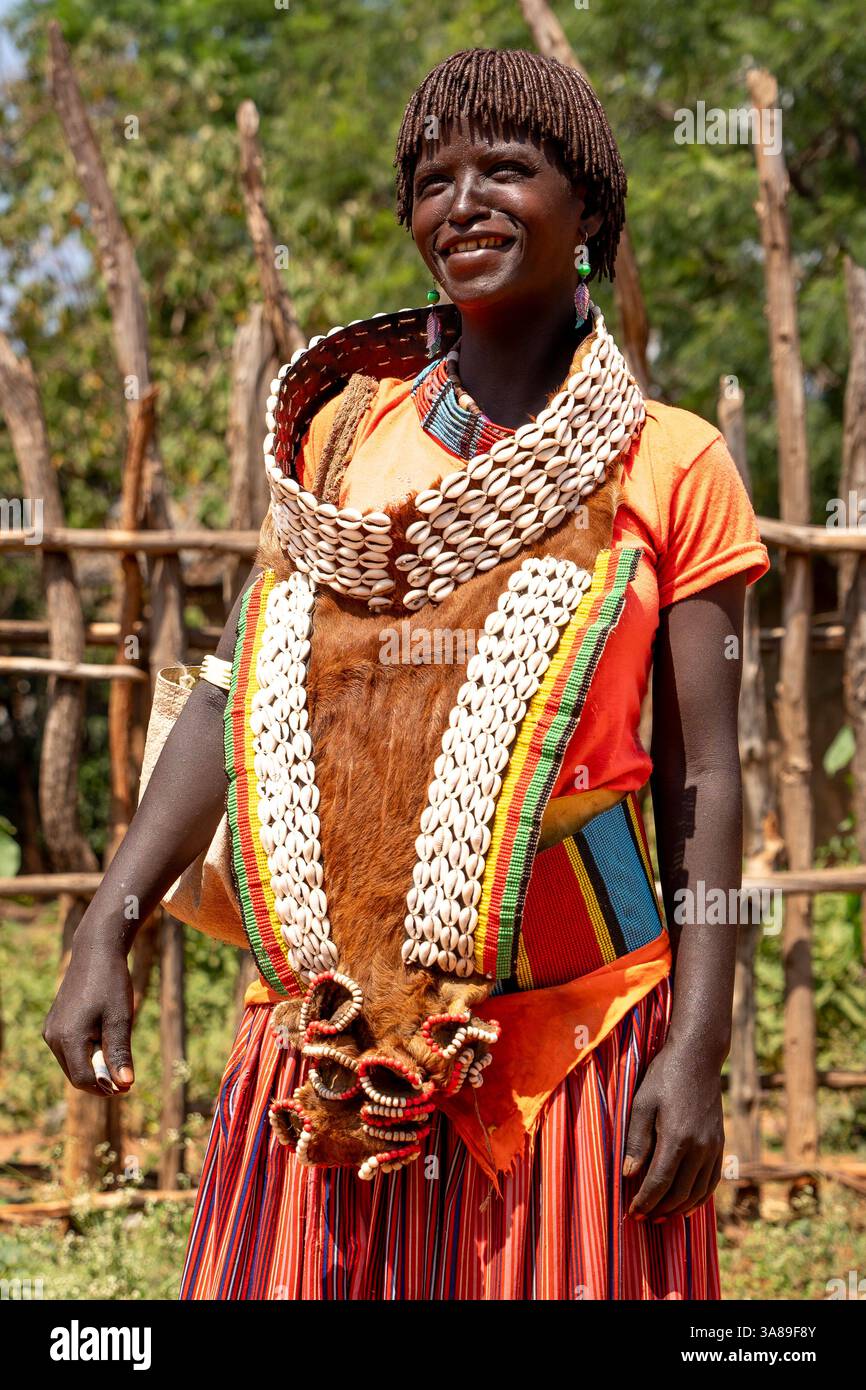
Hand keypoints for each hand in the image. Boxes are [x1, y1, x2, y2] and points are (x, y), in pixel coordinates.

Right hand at [43, 934, 134, 1095]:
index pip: (84, 1080)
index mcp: (68, 1037)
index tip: (128, 1086)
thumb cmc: (111, 983)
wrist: (96, 952)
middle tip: (126, 1076)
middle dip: (101, 1080)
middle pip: (76, 1075)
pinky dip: (87, 1053)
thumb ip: (120, 1053)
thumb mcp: (121, 1019)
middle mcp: (53, 1037)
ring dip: (94, 1067)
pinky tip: (105, 1041)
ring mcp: (51, 1030)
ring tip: (117, 1054)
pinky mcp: (54, 1024)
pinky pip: (69, 1050)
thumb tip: (126, 1084)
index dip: (106, 1088)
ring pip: (73, 1064)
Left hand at [622, 1038, 724, 1220]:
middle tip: (642, 1216)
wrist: (698, 1058)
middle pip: (680, 1193)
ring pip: (698, 1191)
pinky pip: (712, 1181)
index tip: (632, 1212)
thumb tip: (629, 1175)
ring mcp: (713, 1147)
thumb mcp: (641, 1104)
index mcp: (677, 1137)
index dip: (645, 1201)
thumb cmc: (664, 1077)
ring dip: (679, 1208)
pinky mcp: (720, 1144)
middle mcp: (700, 1147)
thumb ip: (637, 1141)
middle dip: (660, 1209)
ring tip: (661, 1215)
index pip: (660, 1182)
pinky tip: (686, 1205)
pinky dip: (699, 1197)